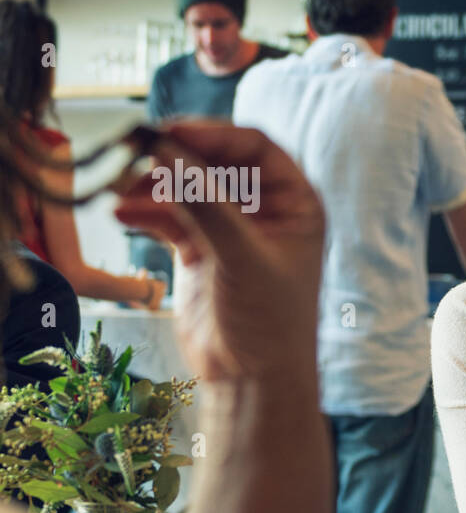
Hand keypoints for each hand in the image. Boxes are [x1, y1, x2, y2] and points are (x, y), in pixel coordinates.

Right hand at [112, 119, 324, 383]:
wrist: (252, 381)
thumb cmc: (269, 323)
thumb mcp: (241, 258)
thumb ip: (207, 204)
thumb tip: (169, 152)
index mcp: (296, 203)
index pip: (255, 148)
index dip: (213, 135)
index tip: (170, 132)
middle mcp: (267, 210)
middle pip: (215, 163)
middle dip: (176, 159)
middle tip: (134, 153)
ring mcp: (231, 229)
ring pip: (188, 188)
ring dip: (153, 185)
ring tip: (122, 190)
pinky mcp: (201, 250)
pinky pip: (170, 217)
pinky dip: (146, 213)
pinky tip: (121, 215)